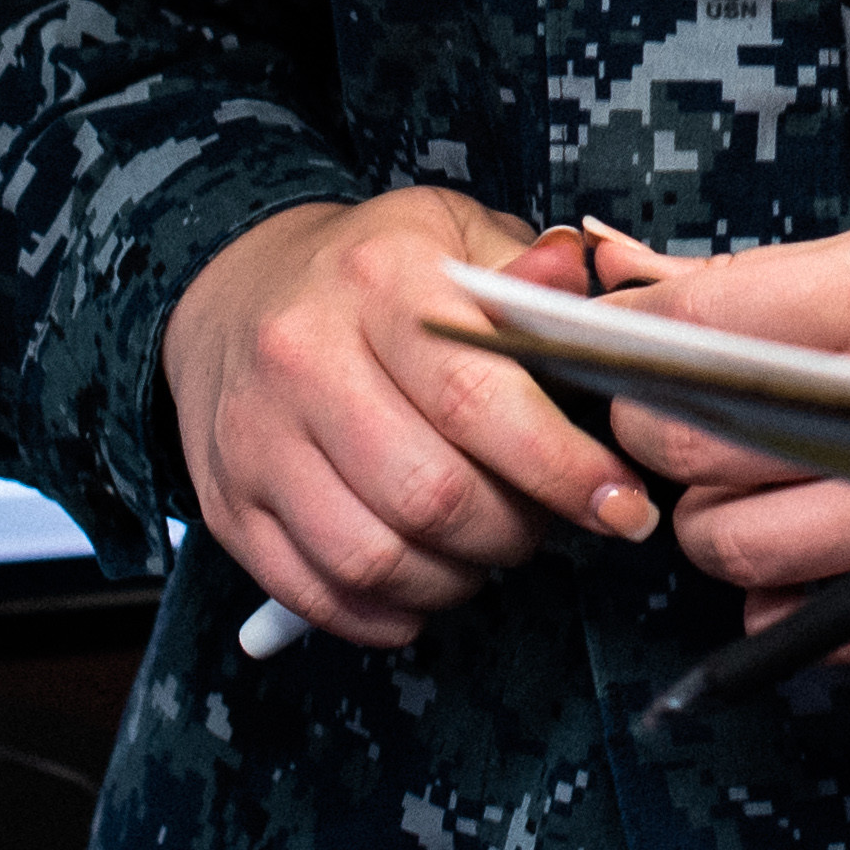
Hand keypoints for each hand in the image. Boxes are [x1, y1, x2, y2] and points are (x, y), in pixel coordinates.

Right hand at [159, 190, 666, 648]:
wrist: (235, 285)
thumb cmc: (373, 270)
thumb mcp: (456, 237)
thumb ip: (532, 279)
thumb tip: (599, 309)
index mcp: (379, 279)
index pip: (478, 398)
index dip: (563, 470)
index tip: (622, 507)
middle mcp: (305, 355)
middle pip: (432, 494)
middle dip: (515, 532)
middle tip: (544, 522)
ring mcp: (257, 436)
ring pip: (374, 556)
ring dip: (454, 580)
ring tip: (482, 550)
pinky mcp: (227, 502)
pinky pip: (313, 590)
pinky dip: (381, 612)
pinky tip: (419, 586)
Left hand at [590, 212, 849, 659]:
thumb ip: (752, 287)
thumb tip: (619, 294)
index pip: (701, 336)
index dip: (640, 348)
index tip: (633, 351)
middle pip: (698, 450)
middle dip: (665, 438)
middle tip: (689, 420)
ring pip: (742, 548)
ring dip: (715, 525)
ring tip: (747, 486)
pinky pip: (823, 623)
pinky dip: (786, 603)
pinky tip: (803, 550)